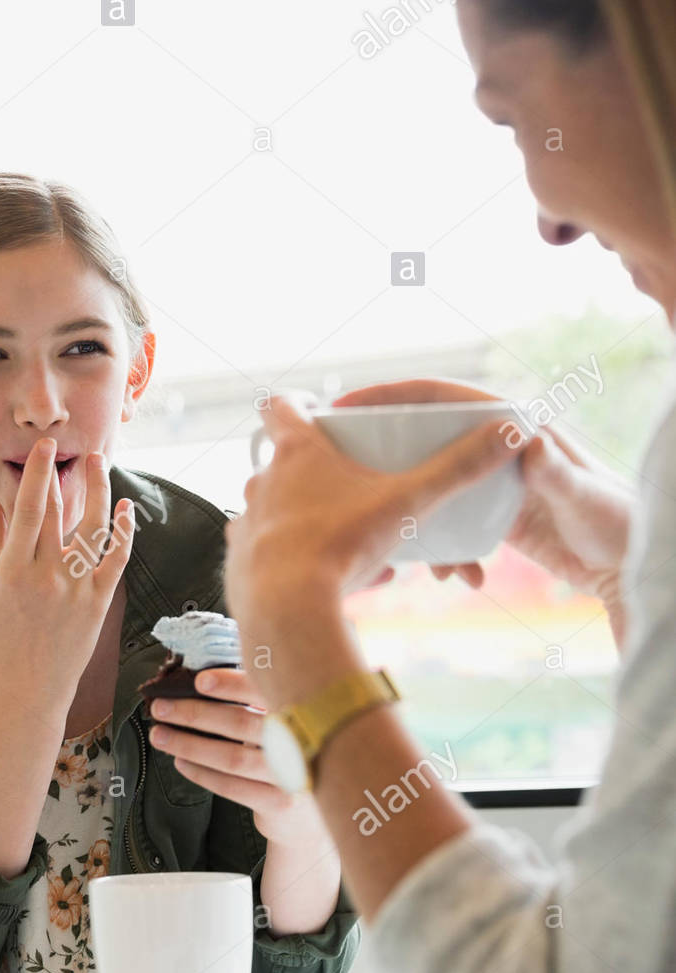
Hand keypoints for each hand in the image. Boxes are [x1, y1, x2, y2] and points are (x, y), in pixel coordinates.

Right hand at [0, 438, 134, 711]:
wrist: (27, 694)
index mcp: (11, 572)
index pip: (27, 510)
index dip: (37, 475)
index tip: (43, 449)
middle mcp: (45, 576)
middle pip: (58, 513)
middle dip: (65, 475)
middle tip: (70, 447)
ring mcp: (75, 590)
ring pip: (93, 528)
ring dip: (100, 491)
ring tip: (98, 464)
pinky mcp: (98, 604)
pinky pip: (115, 559)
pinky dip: (123, 531)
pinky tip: (125, 508)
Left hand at [146, 667, 331, 847]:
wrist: (311, 814)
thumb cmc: (291, 755)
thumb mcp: (286, 721)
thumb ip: (260, 700)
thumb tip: (207, 677)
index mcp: (303, 710)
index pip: (264, 691)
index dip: (232, 684)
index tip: (200, 681)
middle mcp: (301, 741)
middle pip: (240, 723)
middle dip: (194, 713)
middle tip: (161, 707)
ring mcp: (292, 774)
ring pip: (231, 757)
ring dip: (189, 744)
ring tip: (161, 735)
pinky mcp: (279, 802)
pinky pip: (231, 786)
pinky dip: (202, 773)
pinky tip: (181, 762)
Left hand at [224, 393, 523, 641]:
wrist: (287, 611)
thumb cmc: (342, 546)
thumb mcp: (409, 502)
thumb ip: (459, 467)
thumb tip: (512, 431)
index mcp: (296, 452)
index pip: (280, 406)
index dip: (295, 404)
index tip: (313, 411)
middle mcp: (261, 483)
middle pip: (286, 465)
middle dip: (322, 478)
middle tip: (357, 492)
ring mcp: (247, 525)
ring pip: (282, 516)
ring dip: (315, 526)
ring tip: (358, 548)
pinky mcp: (239, 567)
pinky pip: (276, 560)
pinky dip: (303, 566)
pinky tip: (339, 583)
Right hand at [336, 379, 632, 624]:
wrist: (630, 564)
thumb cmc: (618, 520)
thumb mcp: (585, 497)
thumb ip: (556, 471)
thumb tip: (527, 442)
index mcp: (515, 425)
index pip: (445, 397)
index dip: (395, 397)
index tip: (349, 405)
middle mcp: (497, 448)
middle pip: (427, 440)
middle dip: (390, 462)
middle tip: (343, 474)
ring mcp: (492, 484)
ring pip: (434, 489)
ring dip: (418, 522)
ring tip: (416, 556)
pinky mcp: (494, 518)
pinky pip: (452, 527)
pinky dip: (446, 552)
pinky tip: (456, 576)